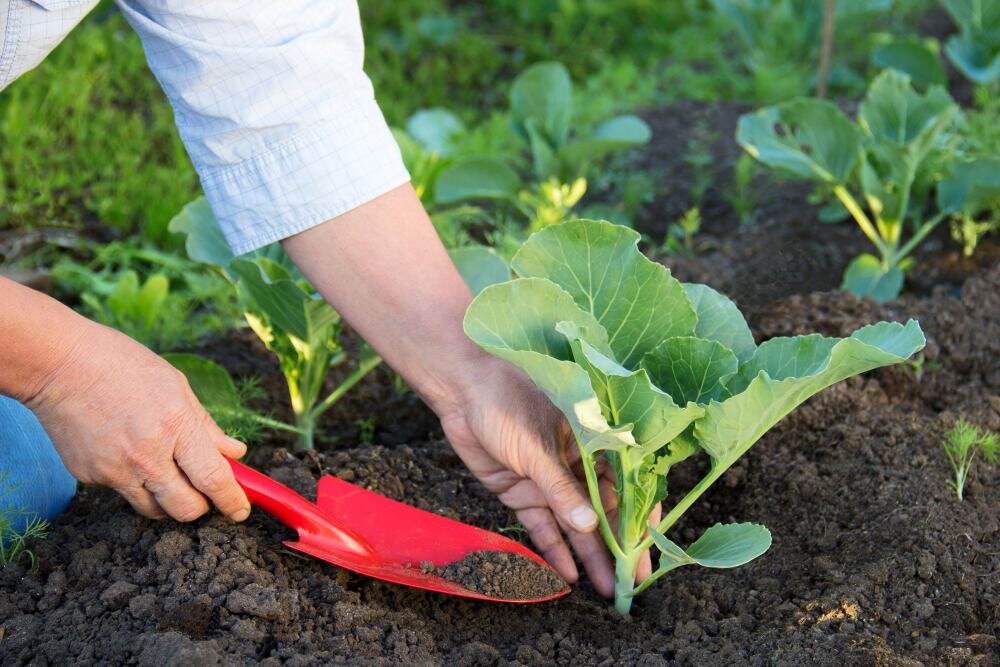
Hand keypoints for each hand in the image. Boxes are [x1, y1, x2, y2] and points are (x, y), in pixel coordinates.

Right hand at [26, 319, 250, 522]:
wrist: (59, 365)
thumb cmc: (122, 365)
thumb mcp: (177, 386)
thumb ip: (206, 426)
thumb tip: (235, 453)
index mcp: (175, 426)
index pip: (213, 479)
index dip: (232, 501)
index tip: (240, 510)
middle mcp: (147, 455)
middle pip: (186, 509)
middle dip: (202, 507)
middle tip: (204, 492)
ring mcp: (115, 470)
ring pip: (155, 510)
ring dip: (169, 500)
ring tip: (167, 472)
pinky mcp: (91, 477)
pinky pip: (124, 492)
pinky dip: (135, 482)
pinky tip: (127, 452)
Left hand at [281, 185, 657, 595]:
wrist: (461, 387)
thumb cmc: (508, 399)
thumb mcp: (539, 447)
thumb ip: (563, 489)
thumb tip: (591, 528)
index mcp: (593, 440)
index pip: (625, 484)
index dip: (637, 517)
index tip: (646, 547)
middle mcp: (576, 462)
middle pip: (603, 511)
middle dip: (617, 546)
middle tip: (631, 582)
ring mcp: (548, 478)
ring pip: (574, 524)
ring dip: (588, 554)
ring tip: (604, 588)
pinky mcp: (521, 490)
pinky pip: (541, 525)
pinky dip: (553, 548)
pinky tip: (567, 573)